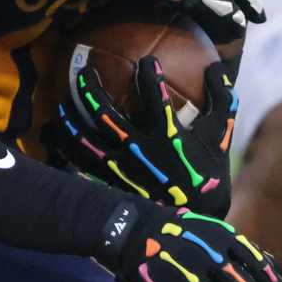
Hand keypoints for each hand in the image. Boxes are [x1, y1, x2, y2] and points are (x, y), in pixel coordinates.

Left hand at [46, 57, 236, 212]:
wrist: (192, 221)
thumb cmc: (206, 175)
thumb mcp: (221, 137)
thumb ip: (222, 100)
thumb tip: (216, 65)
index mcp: (168, 139)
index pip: (156, 100)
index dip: (150, 77)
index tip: (146, 60)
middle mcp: (140, 152)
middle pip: (107, 117)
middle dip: (92, 91)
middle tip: (83, 71)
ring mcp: (122, 169)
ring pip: (87, 140)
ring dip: (71, 119)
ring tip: (60, 101)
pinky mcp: (111, 184)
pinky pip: (83, 165)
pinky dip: (69, 150)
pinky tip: (59, 137)